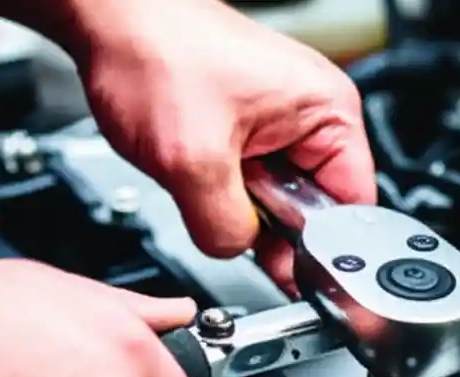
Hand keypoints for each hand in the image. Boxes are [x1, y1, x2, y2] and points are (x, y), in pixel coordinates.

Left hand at [66, 0, 376, 291]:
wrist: (107, 19)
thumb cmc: (154, 53)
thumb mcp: (193, 162)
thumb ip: (225, 227)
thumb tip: (235, 253)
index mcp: (329, 112)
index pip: (352, 209)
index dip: (321, 246)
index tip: (289, 268)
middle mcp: (312, 114)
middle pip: (312, 209)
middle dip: (270, 227)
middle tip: (227, 215)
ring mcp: (279, 121)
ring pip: (274, 202)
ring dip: (238, 207)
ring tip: (204, 178)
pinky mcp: (246, 129)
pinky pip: (247, 184)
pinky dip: (220, 192)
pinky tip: (198, 176)